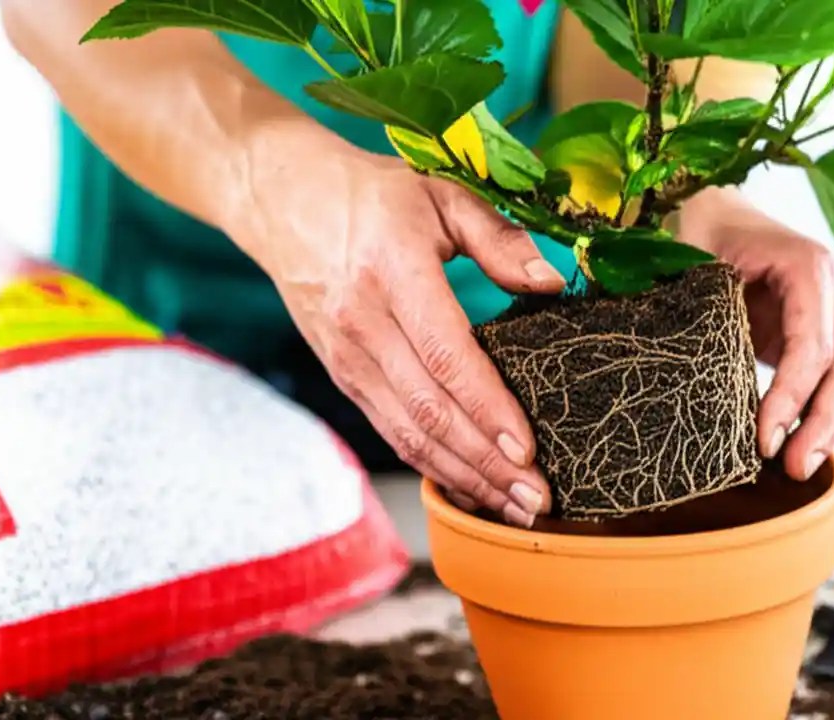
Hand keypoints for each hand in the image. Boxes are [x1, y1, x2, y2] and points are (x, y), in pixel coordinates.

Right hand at [227, 120, 562, 525]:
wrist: (283, 201)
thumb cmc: (374, 195)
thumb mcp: (442, 195)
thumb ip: (500, 239)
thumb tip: (551, 284)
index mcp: (393, 271)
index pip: (445, 355)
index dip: (488, 407)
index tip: (528, 447)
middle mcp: (364, 323)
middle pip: (431, 410)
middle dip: (487, 463)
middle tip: (539, 497)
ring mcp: (349, 357)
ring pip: (410, 433)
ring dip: (465, 477)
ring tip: (515, 507)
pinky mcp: (344, 376)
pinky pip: (393, 431)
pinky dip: (435, 466)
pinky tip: (473, 486)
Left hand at [678, 187, 833, 480]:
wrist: (717, 210)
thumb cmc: (698, 231)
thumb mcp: (693, 256)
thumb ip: (695, 302)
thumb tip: (676, 367)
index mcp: (806, 265)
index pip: (813, 345)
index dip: (791, 396)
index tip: (762, 439)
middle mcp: (833, 289)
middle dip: (823, 423)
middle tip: (791, 468)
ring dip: (829, 428)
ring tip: (796, 469)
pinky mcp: (822, 335)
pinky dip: (819, 416)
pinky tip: (798, 449)